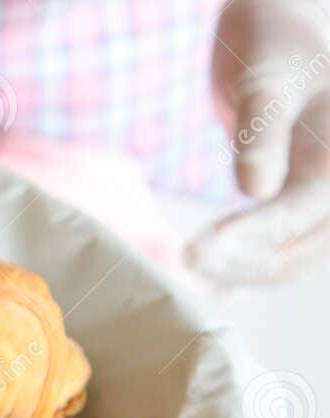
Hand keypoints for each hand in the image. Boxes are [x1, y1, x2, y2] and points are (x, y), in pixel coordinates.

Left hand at [187, 0, 329, 284]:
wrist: (281, 53)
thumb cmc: (273, 55)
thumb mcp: (265, 83)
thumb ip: (262, 133)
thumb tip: (256, 190)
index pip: (298, 211)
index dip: (247, 237)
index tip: (193, 252)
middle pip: (296, 252)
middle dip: (238, 265)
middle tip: (181, 262)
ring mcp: (326, 208)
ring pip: (288, 265)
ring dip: (238, 277)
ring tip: (188, 276)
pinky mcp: (302, 217)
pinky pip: (281, 259)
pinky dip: (244, 276)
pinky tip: (209, 286)